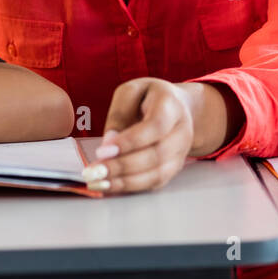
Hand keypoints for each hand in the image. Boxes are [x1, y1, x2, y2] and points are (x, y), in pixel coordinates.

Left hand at [83, 78, 194, 194]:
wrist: (176, 107)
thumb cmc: (148, 98)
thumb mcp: (130, 92)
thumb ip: (119, 114)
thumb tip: (109, 144)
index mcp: (172, 106)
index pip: (155, 126)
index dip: (130, 141)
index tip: (103, 151)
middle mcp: (182, 131)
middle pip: (157, 154)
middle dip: (123, 165)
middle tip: (95, 170)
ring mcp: (181, 152)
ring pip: (158, 173)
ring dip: (126, 181)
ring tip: (98, 181)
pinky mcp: (175, 168)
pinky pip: (154, 183)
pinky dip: (131, 186)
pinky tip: (110, 185)